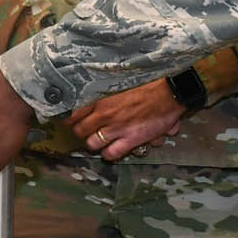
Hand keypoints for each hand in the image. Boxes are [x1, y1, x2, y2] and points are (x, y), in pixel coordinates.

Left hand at [67, 81, 184, 161]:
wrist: (167, 93)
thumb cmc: (146, 84)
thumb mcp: (118, 83)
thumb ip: (103, 92)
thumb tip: (92, 96)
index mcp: (101, 99)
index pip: (74, 113)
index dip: (71, 119)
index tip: (70, 121)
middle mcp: (105, 114)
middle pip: (80, 130)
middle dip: (81, 132)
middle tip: (85, 132)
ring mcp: (117, 128)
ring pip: (92, 144)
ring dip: (94, 144)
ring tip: (97, 142)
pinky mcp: (130, 140)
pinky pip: (111, 154)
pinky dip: (109, 154)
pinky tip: (110, 151)